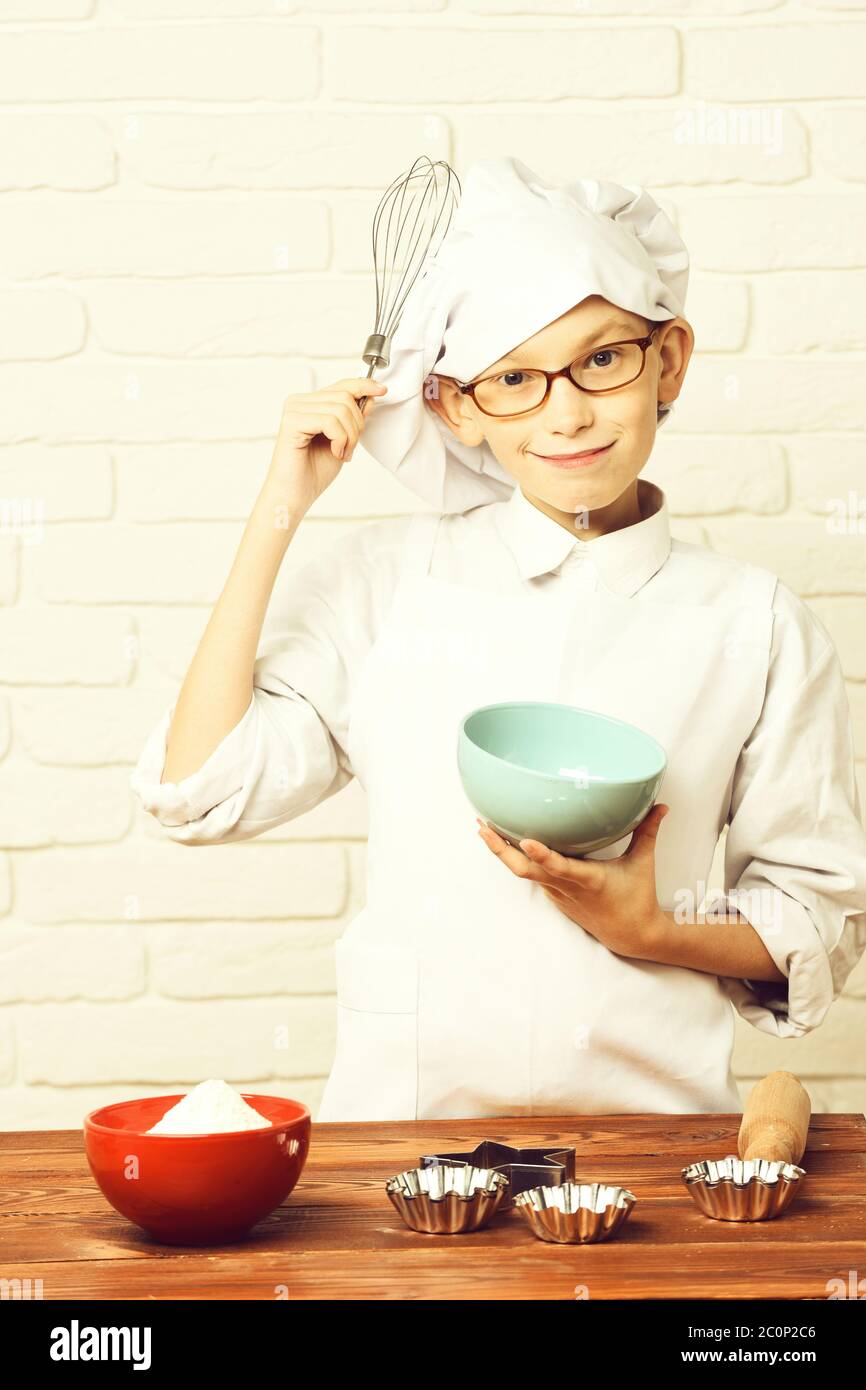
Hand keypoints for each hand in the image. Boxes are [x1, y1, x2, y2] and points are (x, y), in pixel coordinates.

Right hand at [266, 376, 388, 512]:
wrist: (295, 495)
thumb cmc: (314, 471)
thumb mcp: (344, 440)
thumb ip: (353, 418)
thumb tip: (371, 396)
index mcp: (310, 403)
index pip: (342, 385)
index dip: (364, 385)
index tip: (382, 390)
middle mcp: (299, 402)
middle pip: (345, 397)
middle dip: (357, 425)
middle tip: (350, 449)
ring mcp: (294, 410)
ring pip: (340, 409)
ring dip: (349, 436)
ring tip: (342, 454)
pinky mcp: (292, 422)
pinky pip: (330, 421)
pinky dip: (340, 440)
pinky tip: (334, 452)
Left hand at [476, 803, 669, 960]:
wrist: (631, 935)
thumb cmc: (636, 897)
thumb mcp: (642, 863)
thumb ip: (648, 831)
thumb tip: (661, 805)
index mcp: (588, 879)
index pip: (560, 867)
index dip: (542, 855)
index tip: (526, 840)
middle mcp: (566, 887)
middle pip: (525, 870)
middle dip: (501, 849)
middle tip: (482, 826)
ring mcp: (556, 892)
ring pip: (522, 871)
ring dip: (501, 851)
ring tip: (483, 827)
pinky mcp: (553, 894)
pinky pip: (529, 874)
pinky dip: (515, 858)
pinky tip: (504, 840)